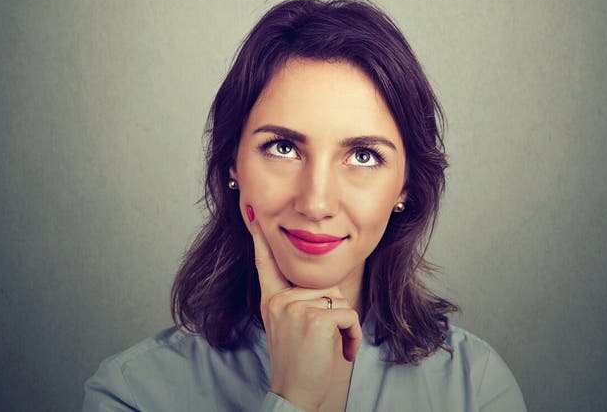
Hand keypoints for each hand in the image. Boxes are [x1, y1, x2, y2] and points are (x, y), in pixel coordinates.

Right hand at [246, 206, 361, 411]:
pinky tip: (342, 353)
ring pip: (338, 298)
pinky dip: (353, 336)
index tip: (253, 213)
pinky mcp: (314, 318)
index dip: (261, 237)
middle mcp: (279, 299)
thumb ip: (295, 301)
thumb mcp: (289, 326)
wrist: (296, 396)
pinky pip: (348, 315)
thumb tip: (314, 284)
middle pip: (323, 284)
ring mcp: (294, 307)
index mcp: (272, 300)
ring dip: (345, 325)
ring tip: (331, 347)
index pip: (265, 262)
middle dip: (334, 310)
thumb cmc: (299, 364)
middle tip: (324, 339)